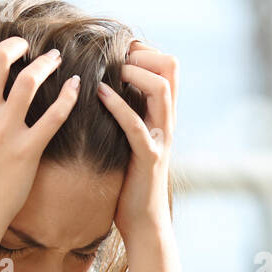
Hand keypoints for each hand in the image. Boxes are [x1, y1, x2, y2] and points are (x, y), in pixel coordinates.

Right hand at [0, 36, 79, 246]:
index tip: (1, 52)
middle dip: (15, 45)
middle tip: (28, 43)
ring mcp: (5, 131)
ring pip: (28, 82)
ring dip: (45, 65)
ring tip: (55, 58)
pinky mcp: (27, 150)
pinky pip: (53, 117)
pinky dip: (68, 97)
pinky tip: (77, 85)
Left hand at [96, 39, 174, 245]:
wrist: (145, 222)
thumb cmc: (132, 182)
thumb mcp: (132, 139)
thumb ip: (127, 114)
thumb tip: (103, 88)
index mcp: (163, 114)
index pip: (168, 65)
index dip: (144, 49)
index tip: (117, 51)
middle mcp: (167, 121)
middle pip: (171, 67)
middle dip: (142, 53)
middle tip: (114, 58)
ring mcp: (160, 138)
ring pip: (161, 89)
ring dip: (134, 73)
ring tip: (111, 71)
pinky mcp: (148, 157)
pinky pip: (136, 125)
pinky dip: (118, 105)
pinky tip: (99, 94)